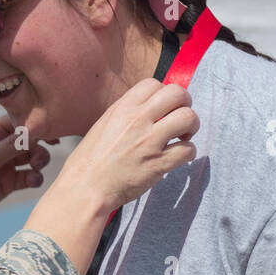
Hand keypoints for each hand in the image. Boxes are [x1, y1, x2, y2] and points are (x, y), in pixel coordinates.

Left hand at [0, 117, 50, 227]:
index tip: (51, 131)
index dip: (35, 124)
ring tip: (36, 168)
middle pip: (30, 140)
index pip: (19, 121)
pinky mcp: (10, 182)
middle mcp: (2, 146)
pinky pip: (29, 176)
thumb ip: (11, 145)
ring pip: (32, 157)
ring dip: (39, 161)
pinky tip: (32, 181)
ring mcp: (7, 164)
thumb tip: (34, 131)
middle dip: (39, 146)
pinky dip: (34, 177)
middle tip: (39, 158)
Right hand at [55, 78, 197, 211]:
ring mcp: (148, 141)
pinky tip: (178, 157)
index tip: (162, 108)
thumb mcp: (103, 126)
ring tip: (182, 137)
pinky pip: (188, 150)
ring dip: (191, 126)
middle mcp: (136, 120)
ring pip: (188, 117)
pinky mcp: (157, 164)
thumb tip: (147, 109)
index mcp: (121, 109)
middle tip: (179, 119)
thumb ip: (125, 115)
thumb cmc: (89, 162)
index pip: (154, 84)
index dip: (163, 94)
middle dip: (184, 104)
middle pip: (177, 93)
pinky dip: (188, 153)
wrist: (84, 190)